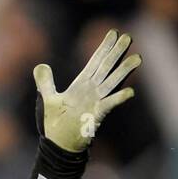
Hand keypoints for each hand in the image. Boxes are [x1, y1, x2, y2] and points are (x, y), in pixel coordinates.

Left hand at [33, 29, 140, 151]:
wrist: (59, 145)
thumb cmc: (56, 124)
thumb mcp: (48, 99)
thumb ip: (45, 82)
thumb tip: (39, 66)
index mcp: (82, 85)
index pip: (95, 62)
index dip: (104, 47)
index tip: (114, 33)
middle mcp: (92, 91)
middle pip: (106, 68)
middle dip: (117, 53)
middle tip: (129, 37)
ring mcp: (96, 102)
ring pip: (112, 83)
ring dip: (124, 71)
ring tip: (138, 58)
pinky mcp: (97, 115)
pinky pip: (110, 105)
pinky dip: (119, 98)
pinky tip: (130, 92)